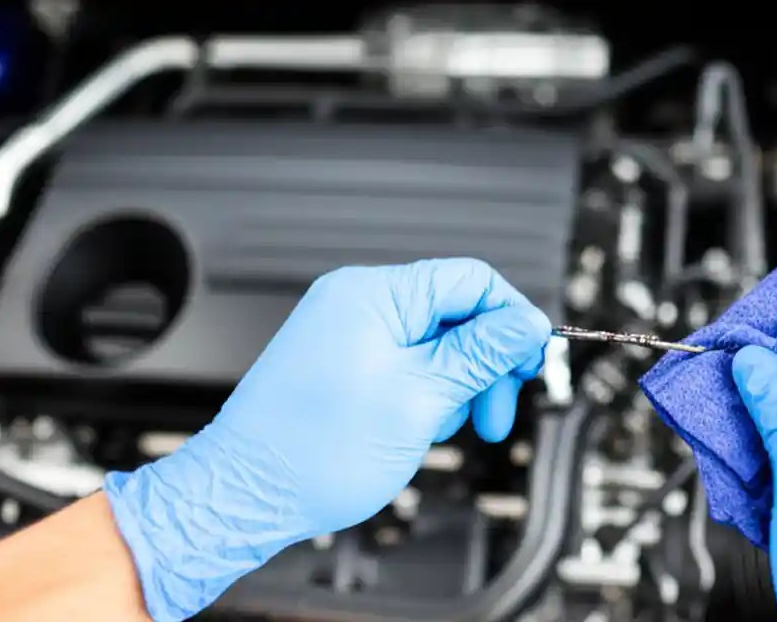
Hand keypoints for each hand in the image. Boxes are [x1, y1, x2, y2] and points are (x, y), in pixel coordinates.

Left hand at [104, 259, 550, 620]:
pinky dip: (426, 391)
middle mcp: (357, 300)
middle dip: (487, 363)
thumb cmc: (313, 453)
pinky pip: (406, 360)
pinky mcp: (341, 359)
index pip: (472, 280)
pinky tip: (418, 426)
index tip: (530, 363)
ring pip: (435, 341)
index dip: (511, 321)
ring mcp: (346, 330)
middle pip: (457, 311)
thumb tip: (526, 323)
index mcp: (374, 294)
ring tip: (443, 428)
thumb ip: (481, 354)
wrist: (246, 496)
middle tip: (496, 412)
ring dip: (457, 383)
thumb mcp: (422, 399)